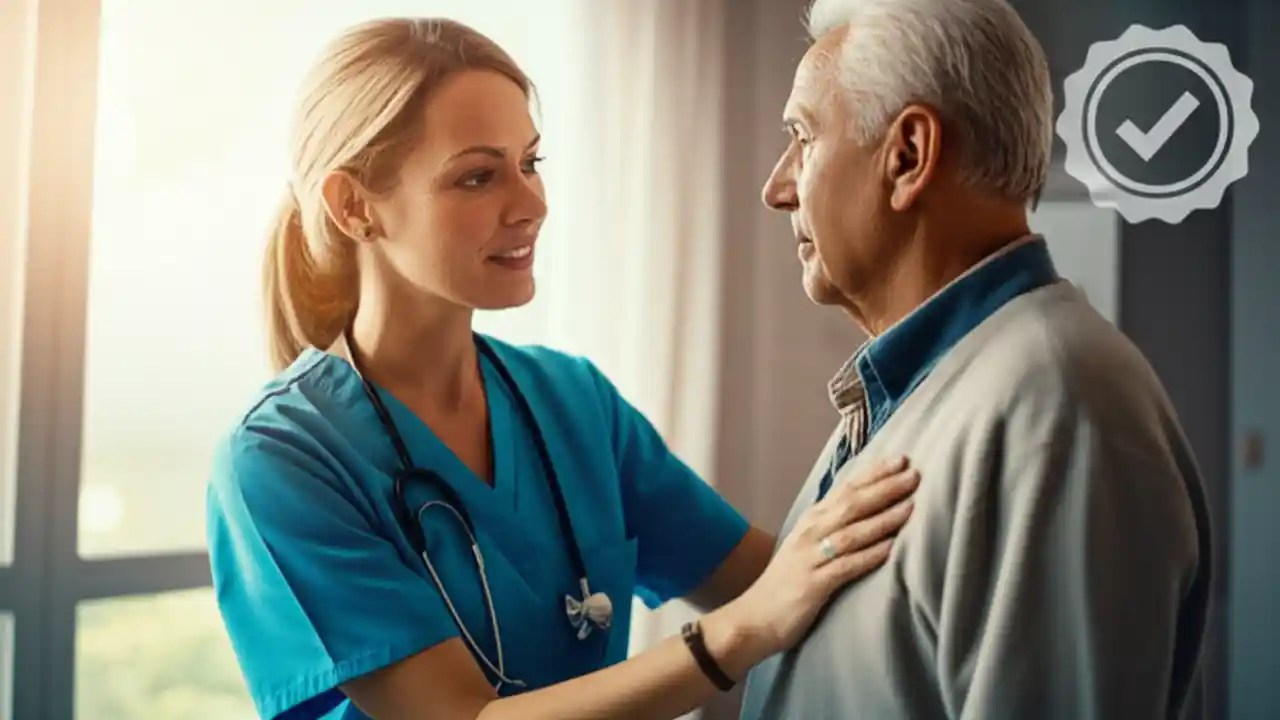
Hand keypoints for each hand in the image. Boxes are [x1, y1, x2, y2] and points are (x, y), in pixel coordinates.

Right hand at [731, 455, 918, 655]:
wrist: (755, 617)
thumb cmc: (787, 582)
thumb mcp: (807, 544)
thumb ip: (831, 525)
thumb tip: (864, 507)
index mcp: (811, 520)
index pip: (846, 488)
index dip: (874, 473)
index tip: (901, 459)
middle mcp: (810, 532)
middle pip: (851, 503)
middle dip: (884, 487)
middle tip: (913, 474)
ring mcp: (810, 557)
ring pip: (851, 532)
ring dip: (882, 519)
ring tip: (910, 507)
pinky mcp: (813, 584)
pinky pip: (846, 566)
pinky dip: (869, 556)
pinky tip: (891, 548)